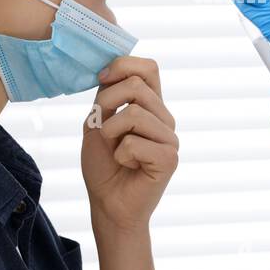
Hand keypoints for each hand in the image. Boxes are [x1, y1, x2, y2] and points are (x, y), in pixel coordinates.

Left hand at [81, 56, 177, 236]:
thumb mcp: (98, 121)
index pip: (148, 67)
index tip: (102, 81)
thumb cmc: (103, 164)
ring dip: (111, 134)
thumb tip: (110, 70)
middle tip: (104, 131)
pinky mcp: (170, 158)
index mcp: (151, 105)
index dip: (122, 65)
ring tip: (117, 152)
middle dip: (107, 104)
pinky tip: (128, 166)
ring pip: (135, 113)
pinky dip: (120, 155)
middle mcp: (164, 118)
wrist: (107, 203)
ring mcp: (170, 138)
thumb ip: (107, 95)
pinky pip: (135, 143)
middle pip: (136, 85)